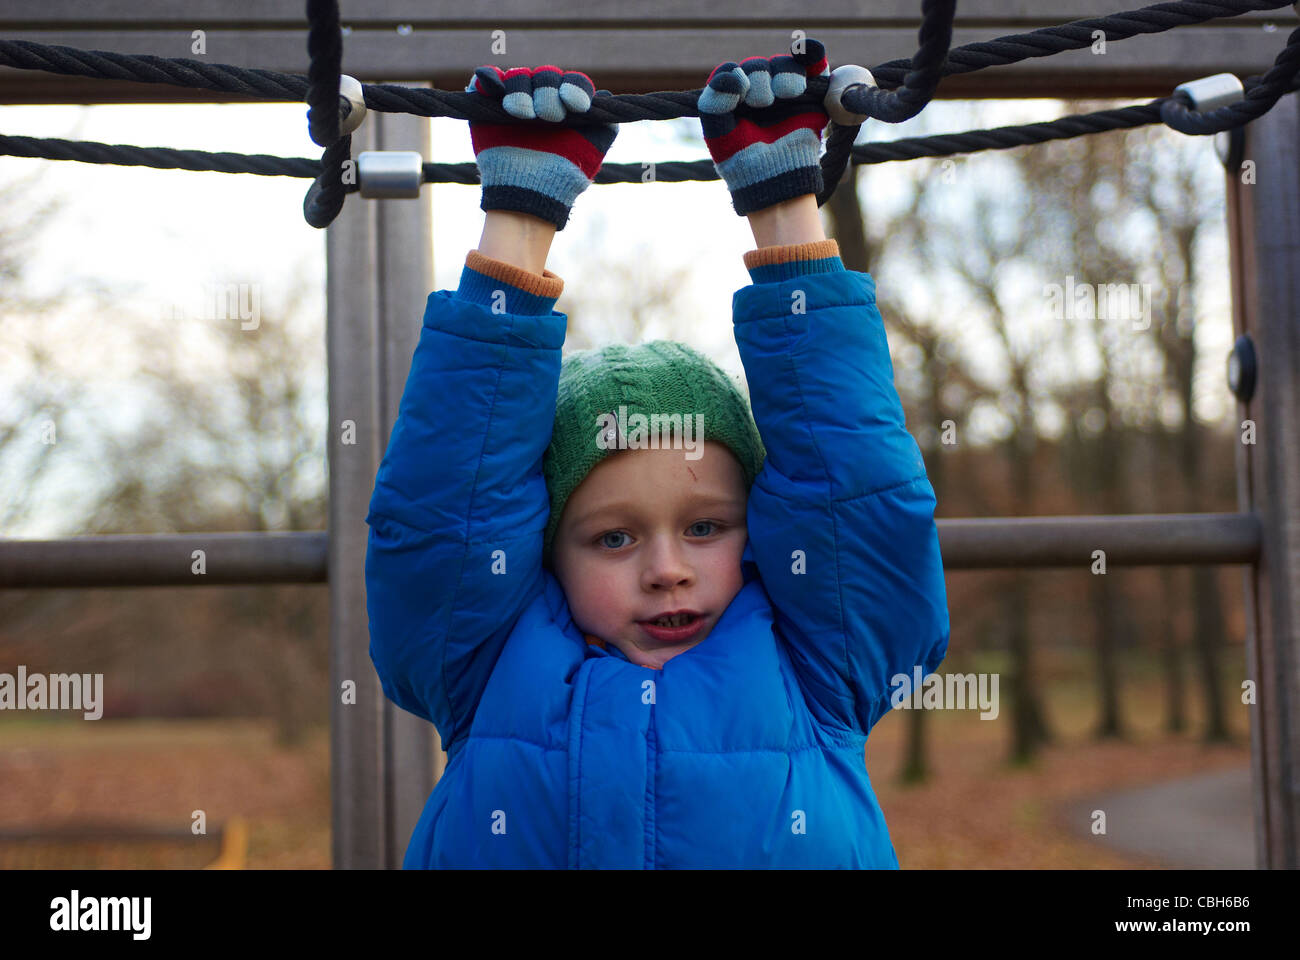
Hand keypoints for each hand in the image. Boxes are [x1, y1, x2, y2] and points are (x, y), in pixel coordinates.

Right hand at [465, 65, 617, 230]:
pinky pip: (484, 79)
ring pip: (517, 76)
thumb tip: (608, 96)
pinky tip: (496, 89)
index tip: (575, 105)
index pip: (572, 81)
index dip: (574, 88)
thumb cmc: (565, 175)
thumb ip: (606, 124)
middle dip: (548, 92)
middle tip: (550, 116)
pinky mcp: (486, 106)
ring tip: (526, 116)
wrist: (531, 194)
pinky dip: (489, 77)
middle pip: (545, 75)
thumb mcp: (593, 150)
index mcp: (566, 105)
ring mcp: (513, 100)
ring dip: (522, 91)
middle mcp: (540, 98)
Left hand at [697, 38, 830, 216]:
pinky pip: (812, 67)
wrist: (775, 184)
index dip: (736, 77)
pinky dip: (812, 55)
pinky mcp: (810, 98)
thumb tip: (733, 74)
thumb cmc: (743, 164)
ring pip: (784, 65)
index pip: (731, 71)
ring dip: (784, 73)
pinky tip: (808, 52)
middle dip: (760, 78)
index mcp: (732, 100)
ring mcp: (784, 94)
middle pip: (758, 65)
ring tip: (786, 94)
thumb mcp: (719, 135)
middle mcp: (758, 93)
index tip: (742, 95)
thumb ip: (713, 103)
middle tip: (763, 103)